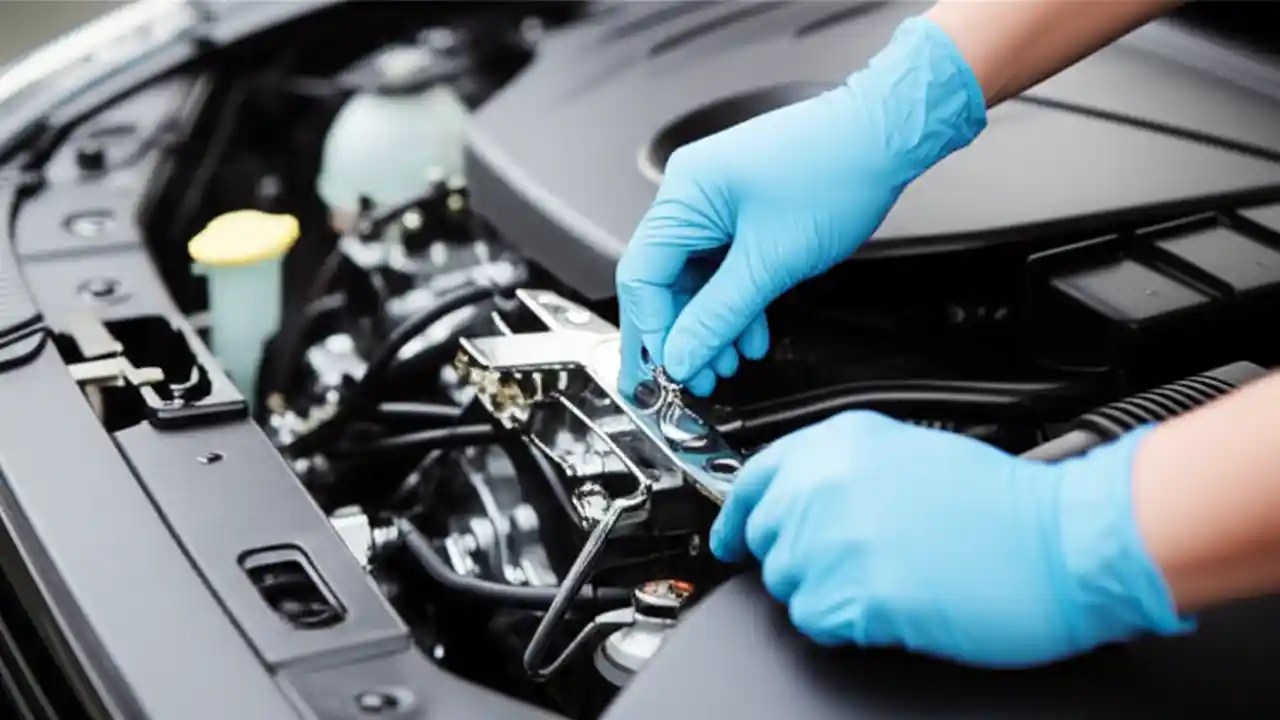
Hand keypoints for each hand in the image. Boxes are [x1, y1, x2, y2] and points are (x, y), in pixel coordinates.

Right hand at [616, 16, 986, 396]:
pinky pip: (722, 264)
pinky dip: (733, 301)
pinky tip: (748, 332)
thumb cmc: (837, 171)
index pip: (642, 276)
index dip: (652, 332)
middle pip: (663, 279)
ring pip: (695, 277)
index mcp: (685, 195)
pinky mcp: (743, 209)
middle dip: (680, 334)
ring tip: (726, 362)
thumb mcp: (772, 261)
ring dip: (709, 323)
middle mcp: (692, 193)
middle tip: (693, 379)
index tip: (667, 373)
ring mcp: (717, 200)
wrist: (887, 135)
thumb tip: (683, 355)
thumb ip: (720, 315)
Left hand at [710, 412, 1191, 667]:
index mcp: (838, 443)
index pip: (753, 479)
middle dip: (794, 558)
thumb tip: (795, 499)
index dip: (739, 515)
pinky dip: (843, 623)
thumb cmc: (1002, 503)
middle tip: (844, 566)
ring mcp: (837, 541)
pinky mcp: (856, 596)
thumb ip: (841, 469)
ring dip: (822, 592)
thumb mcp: (908, 451)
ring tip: (880, 581)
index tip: (732, 536)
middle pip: (764, 538)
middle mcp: (826, 485)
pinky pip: (814, 621)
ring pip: (785, 584)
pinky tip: (886, 606)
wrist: (1062, 543)